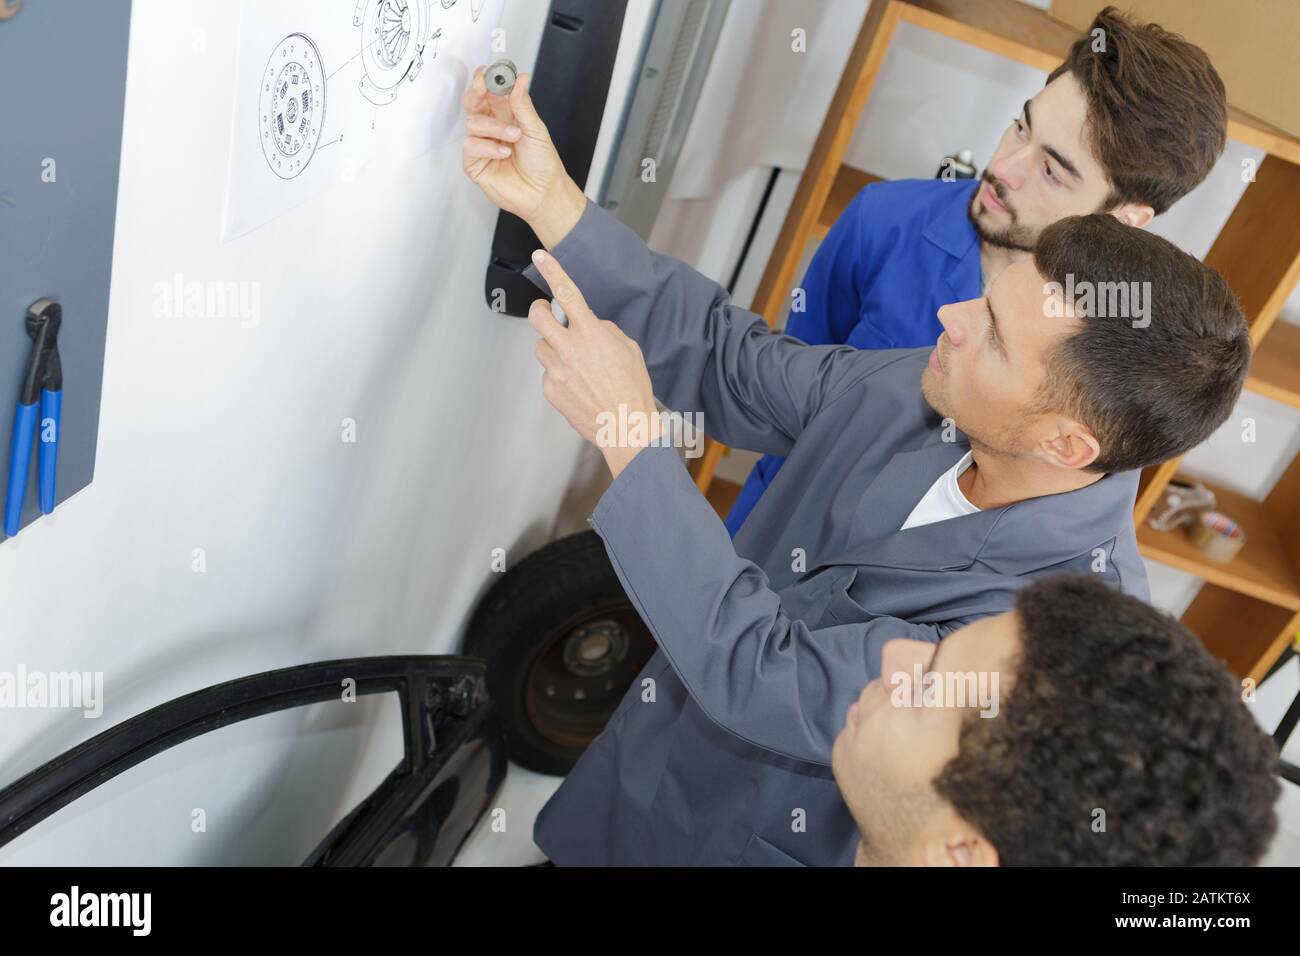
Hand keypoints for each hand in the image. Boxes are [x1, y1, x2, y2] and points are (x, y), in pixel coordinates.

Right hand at [461, 66, 584, 243]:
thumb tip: (520, 78)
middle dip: (476, 92)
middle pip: (473, 103)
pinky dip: (488, 147)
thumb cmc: (543, 163)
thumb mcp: (536, 129)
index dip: (485, 81)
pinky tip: (504, 152)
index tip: (486, 70)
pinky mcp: (475, 164)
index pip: (489, 93)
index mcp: (506, 116)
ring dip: (494, 127)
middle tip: (484, 86)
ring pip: (472, 123)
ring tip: (514, 137)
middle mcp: (492, 129)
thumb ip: (523, 104)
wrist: (543, 193)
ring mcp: (482, 145)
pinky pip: (470, 146)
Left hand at [527, 249, 659, 477]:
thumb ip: (606, 332)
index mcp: (591, 333)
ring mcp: (557, 370)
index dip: (552, 270)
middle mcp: (570, 348)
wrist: (625, 427)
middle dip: (539, 309)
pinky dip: (559, 375)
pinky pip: (548, 374)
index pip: (567, 293)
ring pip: (541, 347)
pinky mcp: (551, 390)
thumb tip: (592, 327)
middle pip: (538, 317)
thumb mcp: (629, 350)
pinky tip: (577, 386)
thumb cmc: (632, 390)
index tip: (540, 256)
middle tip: (545, 311)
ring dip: (552, 348)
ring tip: (573, 363)